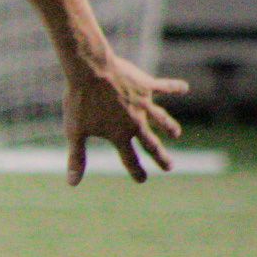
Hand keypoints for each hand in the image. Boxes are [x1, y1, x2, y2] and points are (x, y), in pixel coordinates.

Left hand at [64, 53, 188, 183]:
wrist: (90, 71)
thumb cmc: (80, 101)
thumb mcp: (75, 132)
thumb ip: (77, 158)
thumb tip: (72, 184)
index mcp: (119, 135)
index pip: (129, 158)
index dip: (135, 171)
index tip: (142, 180)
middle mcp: (135, 122)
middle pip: (150, 144)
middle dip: (160, 157)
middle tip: (170, 167)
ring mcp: (143, 104)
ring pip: (161, 119)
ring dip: (169, 127)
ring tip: (176, 133)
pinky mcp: (145, 86)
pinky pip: (164, 86)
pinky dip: (174, 87)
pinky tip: (184, 87)